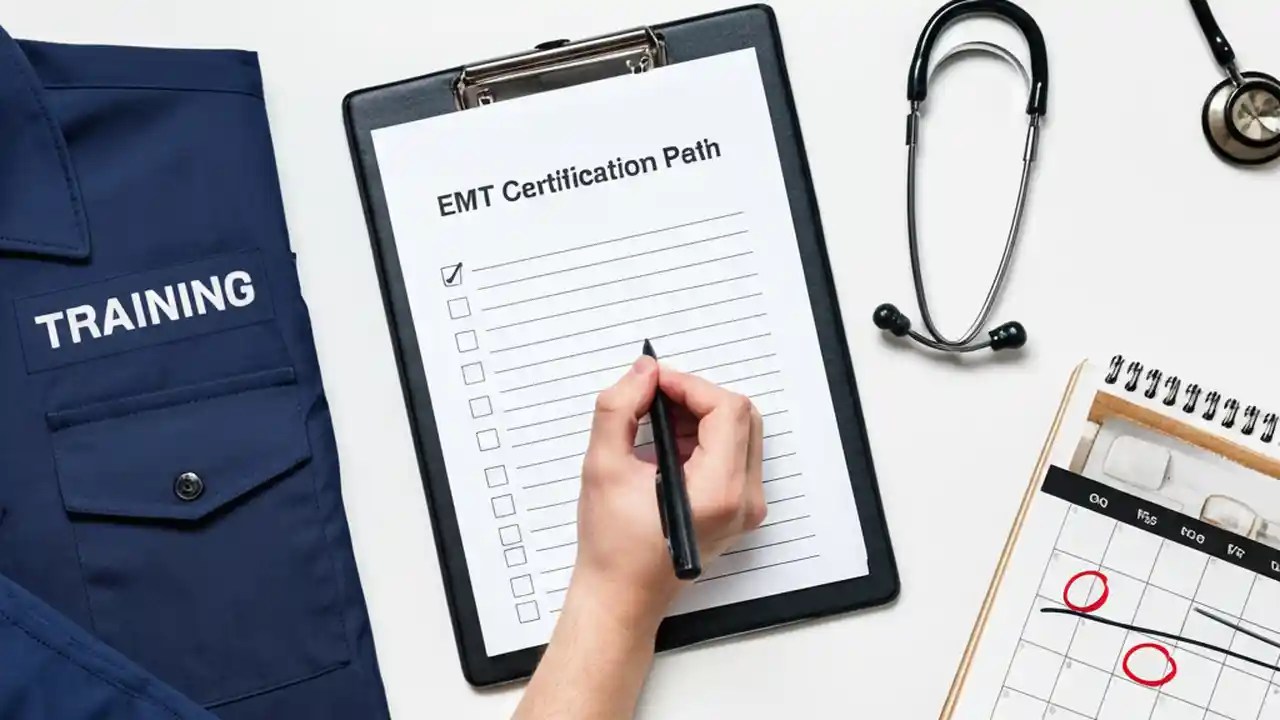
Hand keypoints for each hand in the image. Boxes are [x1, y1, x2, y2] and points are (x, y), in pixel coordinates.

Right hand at [565, 354, 766, 631]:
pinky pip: (735, 455)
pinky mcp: (739, 510)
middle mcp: (744, 500)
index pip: (725, 410)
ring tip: (656, 424)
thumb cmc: (612, 545)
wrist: (621, 596)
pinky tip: (669, 447)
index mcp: (718, 491)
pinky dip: (706, 439)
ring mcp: (746, 508)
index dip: (689, 385)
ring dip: (702, 417)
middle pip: (741, 416)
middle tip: (656, 398)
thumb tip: (644, 372)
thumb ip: (620, 408)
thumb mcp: (603, 466)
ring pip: (742, 433)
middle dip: (698, 397)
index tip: (655, 382)